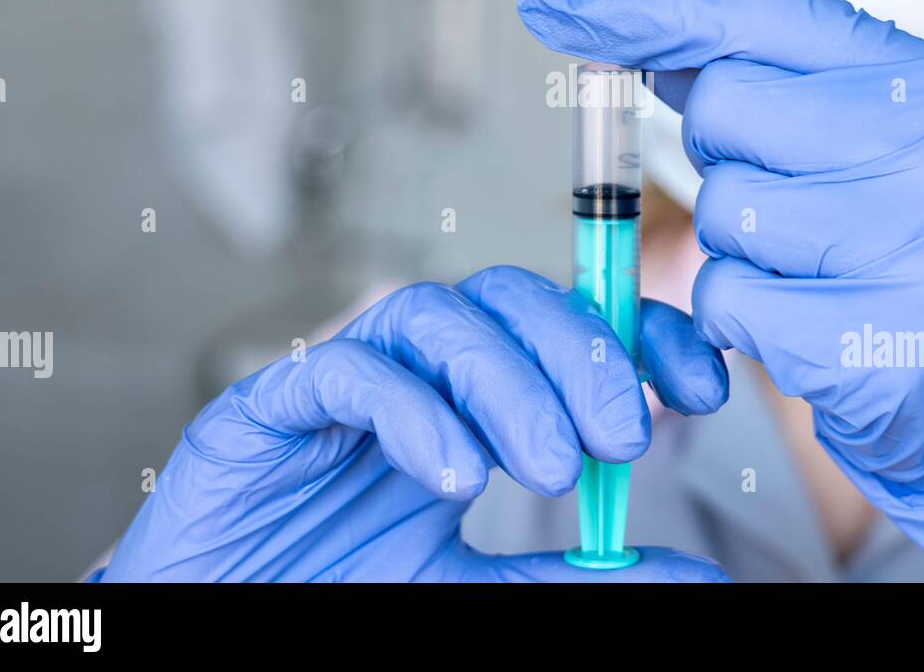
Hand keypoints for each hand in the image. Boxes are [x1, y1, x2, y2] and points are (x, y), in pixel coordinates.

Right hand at [96, 266, 728, 581]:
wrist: (223, 625)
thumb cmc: (344, 597)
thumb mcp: (481, 589)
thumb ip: (576, 576)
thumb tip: (692, 573)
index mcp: (471, 401)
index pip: (565, 324)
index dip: (638, 335)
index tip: (700, 387)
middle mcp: (414, 373)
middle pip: (507, 298)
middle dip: (579, 353)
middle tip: (619, 439)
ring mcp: (342, 379)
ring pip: (432, 315)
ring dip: (504, 379)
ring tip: (547, 466)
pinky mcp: (266, 405)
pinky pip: (341, 370)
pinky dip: (409, 410)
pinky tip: (453, 472)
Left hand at [518, 0, 923, 581]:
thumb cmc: (908, 249)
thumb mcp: (862, 140)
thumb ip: (763, 80)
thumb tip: (642, 33)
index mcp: (915, 79)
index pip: (751, 12)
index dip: (641, 3)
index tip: (551, 1)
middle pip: (721, 109)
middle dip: (727, 157)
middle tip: (802, 199)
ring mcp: (911, 243)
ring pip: (722, 213)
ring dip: (740, 249)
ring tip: (822, 270)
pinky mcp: (878, 342)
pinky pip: (728, 305)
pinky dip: (747, 319)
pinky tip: (820, 326)